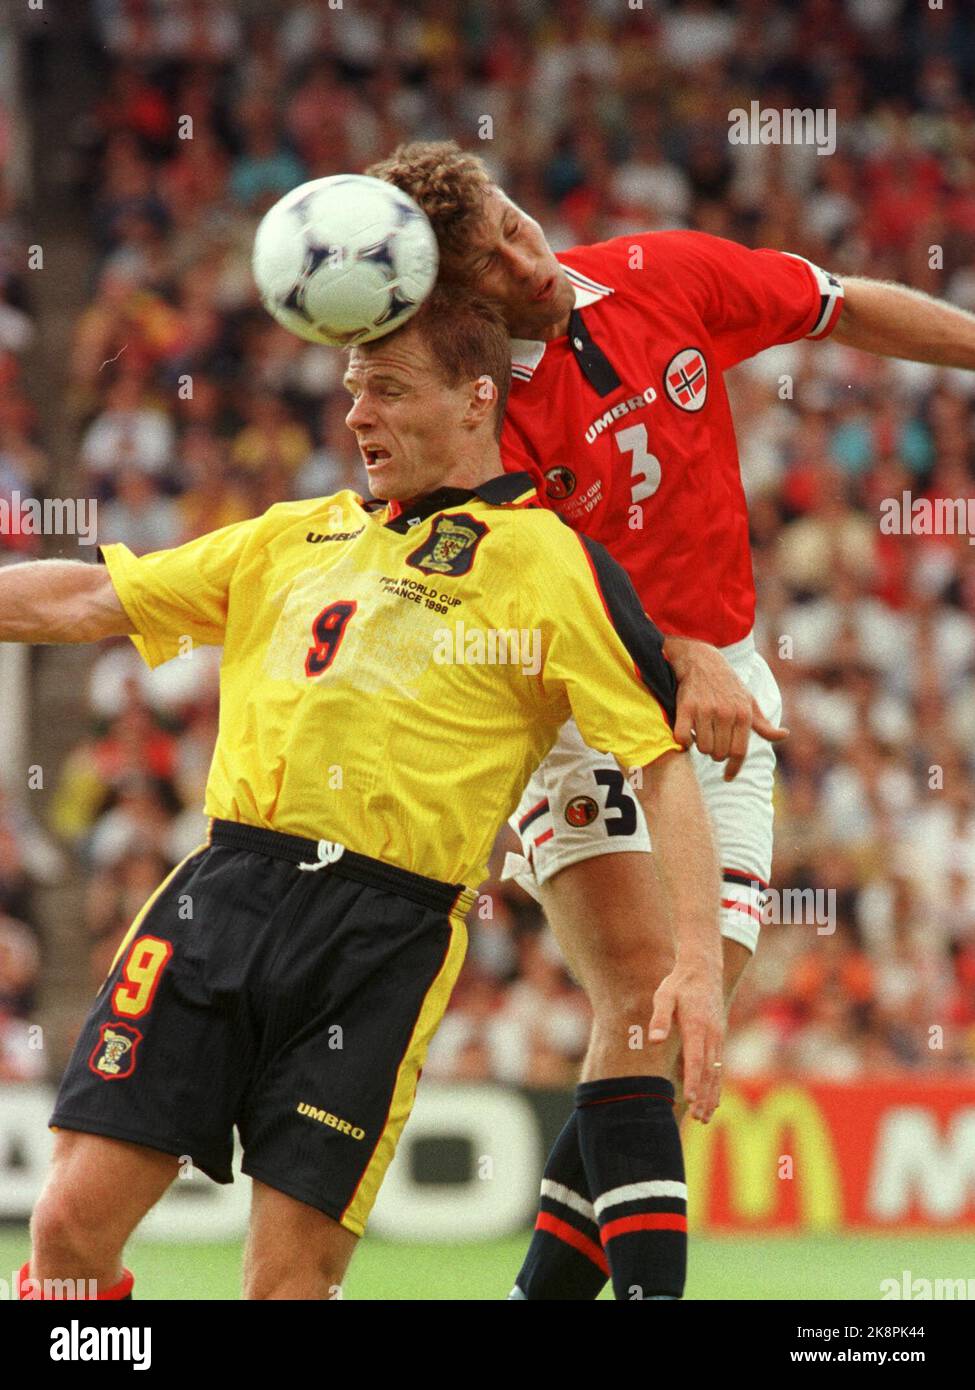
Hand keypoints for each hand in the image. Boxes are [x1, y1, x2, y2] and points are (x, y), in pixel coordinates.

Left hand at [648, 959, 723, 1121]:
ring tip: (705, 1118)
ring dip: (711, 1095)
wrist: (703, 971)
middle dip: (704, 1097)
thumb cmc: (679, 984)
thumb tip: (655, 1039)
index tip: (690, 1100)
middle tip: (698, 1119)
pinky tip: (713, 1100)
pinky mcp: (719, 1038)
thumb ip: (660, 1018)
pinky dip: (716, 1084)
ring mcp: (718, 1037)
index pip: (696, 1059)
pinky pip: (719, 1066)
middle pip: (709, 1071)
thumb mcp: (664, 995)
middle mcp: (711, 1035)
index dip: (693, 1081)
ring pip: (716, 1072)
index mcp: (697, 1026)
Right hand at [663, 635, 787, 780]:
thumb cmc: (728, 685)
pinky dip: (684, 741)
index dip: (734, 768)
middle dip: (716, 754)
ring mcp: (705, 710)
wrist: (701, 661)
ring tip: (702, 735)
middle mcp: (725, 712)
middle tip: (714, 743)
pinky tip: (688, 734)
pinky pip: (683, 738)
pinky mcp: (685, 707)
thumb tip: (784, 735)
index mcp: (743, 714)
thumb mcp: (749, 702)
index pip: (740, 752)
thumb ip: (763, 724)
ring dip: (701, 746)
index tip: (728, 777)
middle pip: (719, 753)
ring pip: (702, 748)